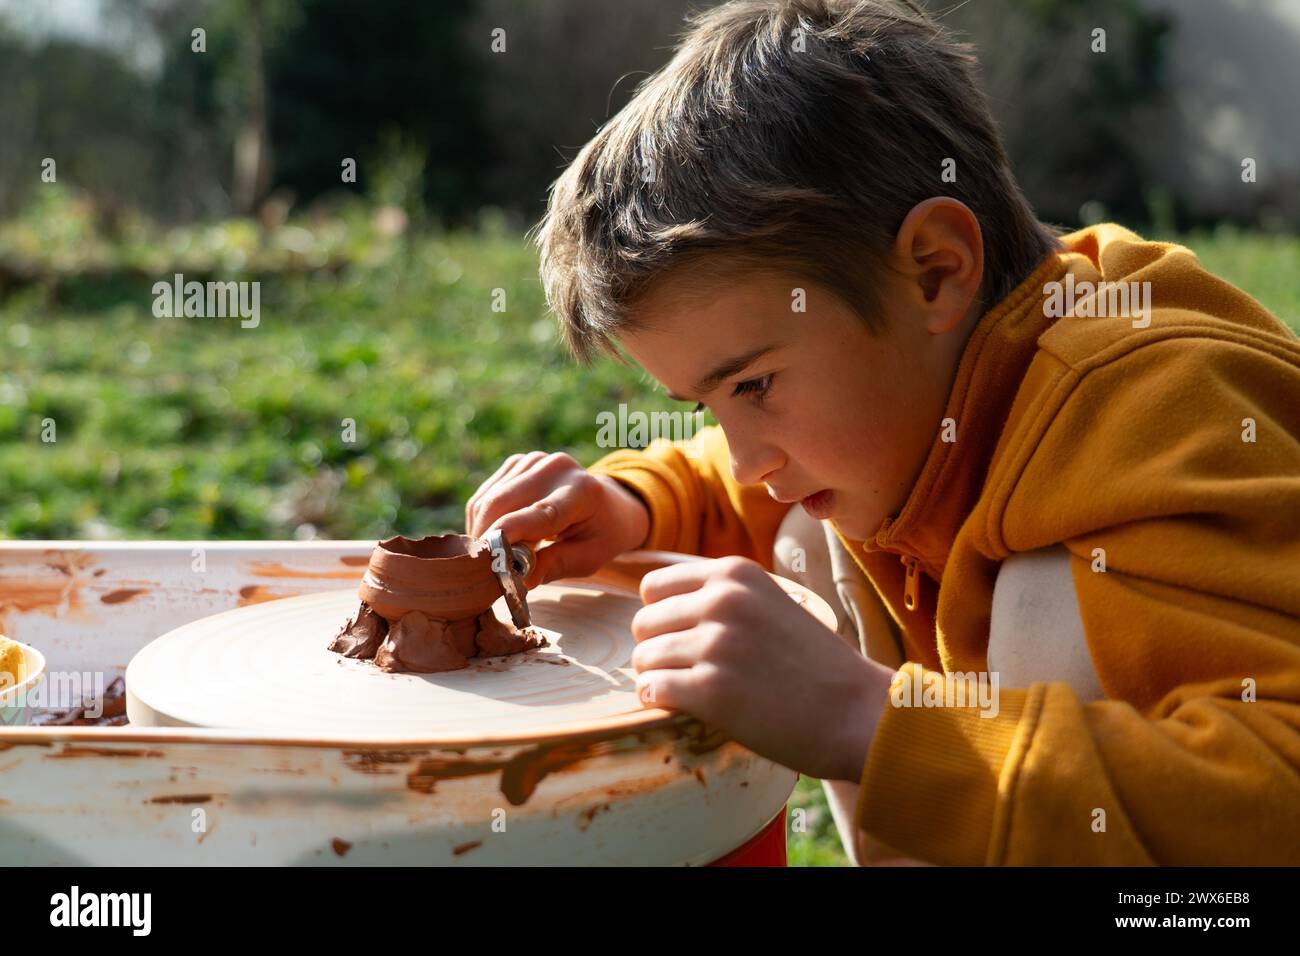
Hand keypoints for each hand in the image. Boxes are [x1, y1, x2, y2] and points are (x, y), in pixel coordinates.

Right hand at [465, 451, 650, 587]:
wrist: (609, 504)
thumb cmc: (600, 534)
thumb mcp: (590, 557)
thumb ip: (558, 565)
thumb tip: (523, 580)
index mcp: (582, 492)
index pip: (539, 512)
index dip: (508, 531)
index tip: (485, 554)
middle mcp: (556, 468)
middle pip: (503, 503)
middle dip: (487, 539)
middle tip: (484, 571)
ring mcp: (535, 461)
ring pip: (487, 500)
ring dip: (482, 531)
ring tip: (495, 555)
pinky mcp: (518, 463)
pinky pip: (485, 495)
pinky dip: (482, 520)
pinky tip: (497, 536)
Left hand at [631, 555, 893, 781]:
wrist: (857, 712)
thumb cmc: (815, 664)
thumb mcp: (771, 604)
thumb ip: (724, 598)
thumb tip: (658, 610)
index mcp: (735, 574)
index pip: (654, 586)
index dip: (661, 617)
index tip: (680, 639)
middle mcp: (721, 601)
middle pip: (643, 623)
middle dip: (657, 649)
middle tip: (685, 672)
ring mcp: (715, 644)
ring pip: (643, 658)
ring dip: (657, 678)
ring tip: (687, 691)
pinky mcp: (710, 690)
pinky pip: (652, 690)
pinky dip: (659, 701)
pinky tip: (681, 706)